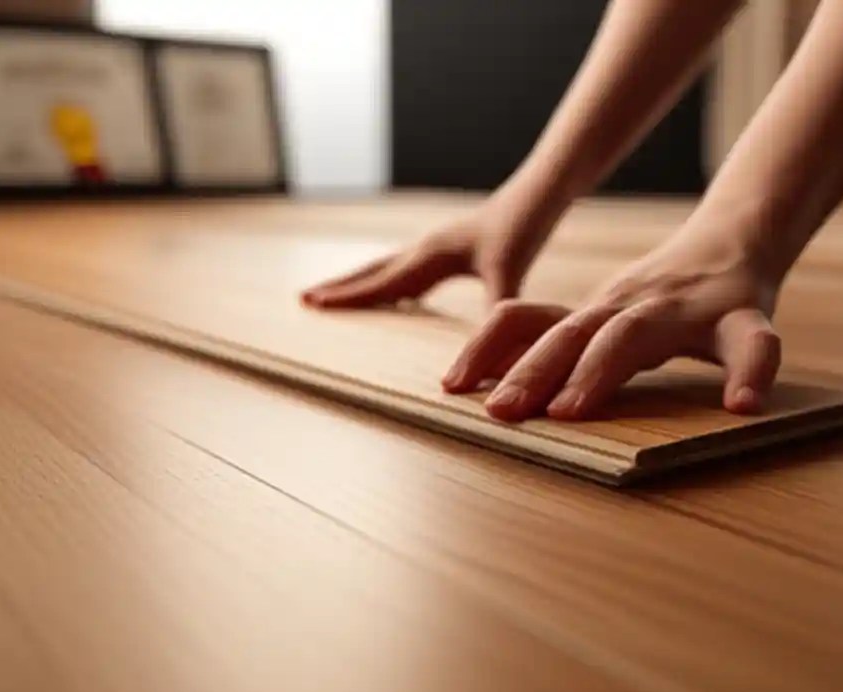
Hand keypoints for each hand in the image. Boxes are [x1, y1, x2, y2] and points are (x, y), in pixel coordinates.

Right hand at [301, 188, 558, 307]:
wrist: (539, 193)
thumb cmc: (524, 228)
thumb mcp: (508, 273)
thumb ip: (494, 311)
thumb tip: (485, 347)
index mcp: (432, 255)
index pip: (382, 282)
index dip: (348, 297)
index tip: (312, 304)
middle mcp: (427, 247)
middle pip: (374, 270)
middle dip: (341, 287)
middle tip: (304, 298)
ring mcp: (437, 244)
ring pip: (389, 266)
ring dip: (362, 281)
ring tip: (336, 294)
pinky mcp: (451, 245)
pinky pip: (410, 267)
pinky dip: (392, 281)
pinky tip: (400, 293)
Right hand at [442, 216, 782, 421]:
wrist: (719, 246)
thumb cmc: (737, 299)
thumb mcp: (755, 330)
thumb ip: (754, 364)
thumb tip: (744, 407)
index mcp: (662, 313)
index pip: (624, 341)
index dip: (595, 372)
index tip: (565, 411)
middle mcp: (618, 305)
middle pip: (568, 332)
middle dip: (531, 370)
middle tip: (500, 411)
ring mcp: (591, 305)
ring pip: (535, 319)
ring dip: (494, 350)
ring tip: (454, 387)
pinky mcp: (575, 312)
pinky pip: (525, 320)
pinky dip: (491, 341)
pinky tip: (460, 375)